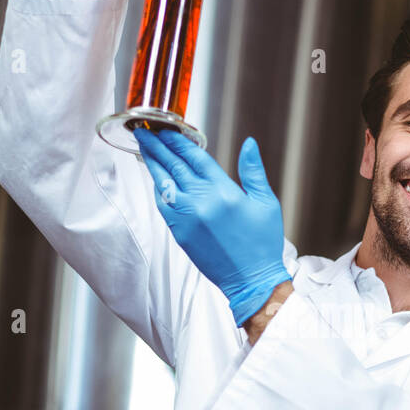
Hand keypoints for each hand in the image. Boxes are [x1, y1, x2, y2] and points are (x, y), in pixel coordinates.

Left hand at [136, 127, 290, 326]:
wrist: (251, 280)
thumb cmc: (262, 243)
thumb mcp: (265, 202)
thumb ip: (253, 171)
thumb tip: (249, 143)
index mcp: (223, 191)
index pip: (195, 156)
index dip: (178, 140)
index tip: (167, 128)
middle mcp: (201, 202)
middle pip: (174, 165)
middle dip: (158, 145)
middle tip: (144, 130)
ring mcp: (187, 218)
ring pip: (163, 183)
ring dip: (152, 163)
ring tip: (144, 147)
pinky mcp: (179, 233)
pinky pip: (163, 205)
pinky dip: (157, 188)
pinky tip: (155, 178)